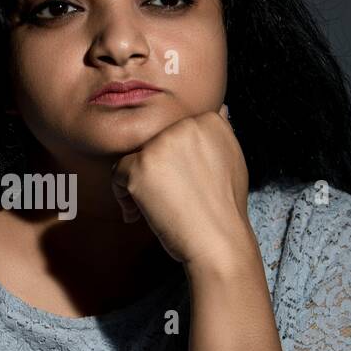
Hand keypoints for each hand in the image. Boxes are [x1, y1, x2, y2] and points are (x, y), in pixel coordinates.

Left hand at [110, 104, 251, 265]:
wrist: (218, 241)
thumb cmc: (223, 209)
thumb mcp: (232, 161)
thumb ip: (220, 135)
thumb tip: (221, 109)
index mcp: (209, 121)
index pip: (173, 133)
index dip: (172, 162)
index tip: (181, 185)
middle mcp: (185, 126)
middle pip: (152, 142)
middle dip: (153, 172)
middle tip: (167, 200)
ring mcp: (162, 144)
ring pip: (133, 156)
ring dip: (136, 183)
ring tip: (153, 208)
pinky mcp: (141, 165)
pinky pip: (118, 173)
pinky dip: (123, 196)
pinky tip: (139, 213)